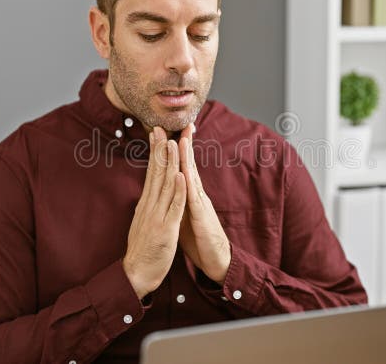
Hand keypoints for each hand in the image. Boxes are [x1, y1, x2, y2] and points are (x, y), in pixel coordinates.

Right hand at [122, 127, 186, 298]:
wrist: (135, 275)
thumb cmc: (143, 250)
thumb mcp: (144, 222)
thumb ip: (149, 206)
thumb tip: (149, 192)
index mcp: (146, 204)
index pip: (151, 173)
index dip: (155, 152)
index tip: (157, 133)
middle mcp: (150, 206)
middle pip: (156, 173)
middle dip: (159, 150)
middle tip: (160, 128)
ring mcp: (157, 216)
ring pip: (165, 185)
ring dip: (169, 164)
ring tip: (172, 144)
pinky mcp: (165, 228)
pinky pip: (173, 207)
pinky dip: (178, 190)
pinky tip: (181, 176)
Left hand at [178, 124, 231, 284]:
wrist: (217, 261)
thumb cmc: (199, 239)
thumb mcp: (184, 215)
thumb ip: (178, 200)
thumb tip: (168, 189)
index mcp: (189, 195)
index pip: (182, 168)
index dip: (177, 151)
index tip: (170, 131)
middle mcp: (196, 195)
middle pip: (189, 166)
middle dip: (185, 145)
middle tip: (182, 123)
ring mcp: (200, 205)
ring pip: (192, 177)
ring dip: (187, 159)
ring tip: (182, 140)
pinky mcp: (202, 217)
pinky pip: (194, 199)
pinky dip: (189, 185)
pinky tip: (185, 173)